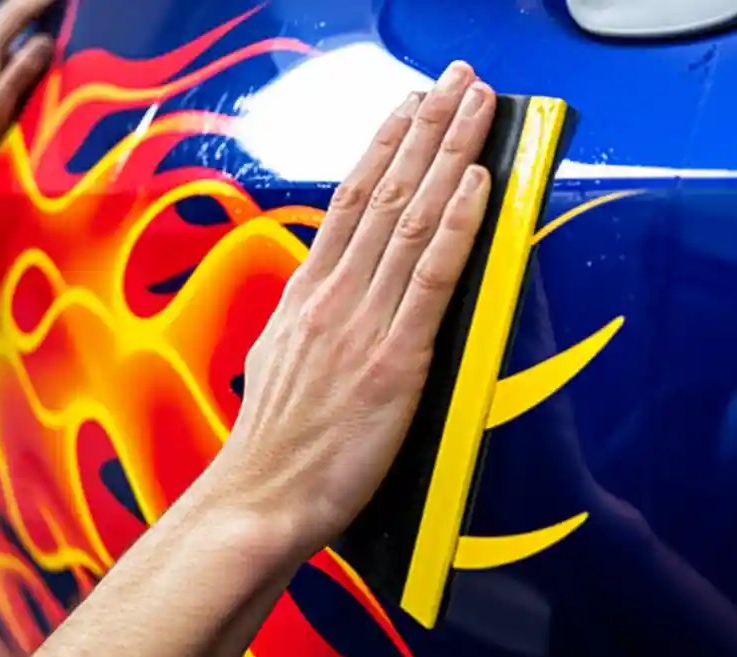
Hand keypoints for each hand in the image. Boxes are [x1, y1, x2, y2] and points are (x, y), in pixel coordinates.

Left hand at [0, 0, 55, 170]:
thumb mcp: (1, 99)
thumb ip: (22, 69)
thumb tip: (46, 40)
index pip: (16, 16)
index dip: (38, 3)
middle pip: (6, 12)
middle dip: (29, 2)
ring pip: (1, 22)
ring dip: (20, 10)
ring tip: (40, 7)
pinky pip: (1, 35)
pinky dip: (14, 25)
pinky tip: (21, 31)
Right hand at [204, 62, 494, 553]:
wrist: (259, 499)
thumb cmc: (272, 445)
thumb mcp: (275, 362)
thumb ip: (302, 319)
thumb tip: (317, 294)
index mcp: (305, 294)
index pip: (349, 200)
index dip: (383, 147)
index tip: (407, 106)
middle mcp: (332, 294)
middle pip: (385, 192)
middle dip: (426, 128)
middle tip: (455, 77)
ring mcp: (363, 322)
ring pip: (412, 219)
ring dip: (448, 154)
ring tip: (474, 104)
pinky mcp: (396, 360)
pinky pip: (432, 277)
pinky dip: (458, 223)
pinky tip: (477, 182)